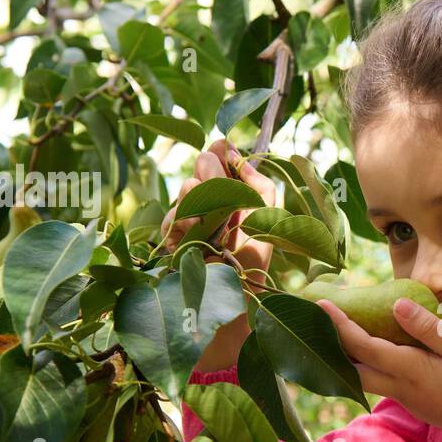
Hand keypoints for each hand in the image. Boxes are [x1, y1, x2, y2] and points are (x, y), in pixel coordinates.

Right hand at [159, 139, 275, 291]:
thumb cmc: (254, 259)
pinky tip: (200, 239)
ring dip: (207, 205)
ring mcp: (188, 213)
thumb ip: (260, 183)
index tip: (228, 155)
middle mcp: (208, 196)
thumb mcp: (268, 217)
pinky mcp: (172, 232)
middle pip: (203, 160)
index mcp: (231, 189)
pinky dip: (189, 224)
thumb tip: (237, 155)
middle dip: (218, 177)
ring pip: (188, 185)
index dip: (222, 150)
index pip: (219, 153)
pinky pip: (175, 213)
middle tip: (229, 204)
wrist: (235, 292)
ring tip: (218, 230)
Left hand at [315, 295, 441, 441]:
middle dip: (333, 344)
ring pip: (362, 379)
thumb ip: (428, 329)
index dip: (340, 325)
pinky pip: (378, 382)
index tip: (320, 305)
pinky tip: (372, 349)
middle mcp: (399, 387)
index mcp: (410, 370)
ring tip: (339, 331)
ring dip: (347, 356)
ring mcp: (404, 398)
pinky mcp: (411, 403)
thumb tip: (395, 306)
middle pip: (352, 368)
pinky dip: (366, 364)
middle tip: (320, 319)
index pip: (364, 346)